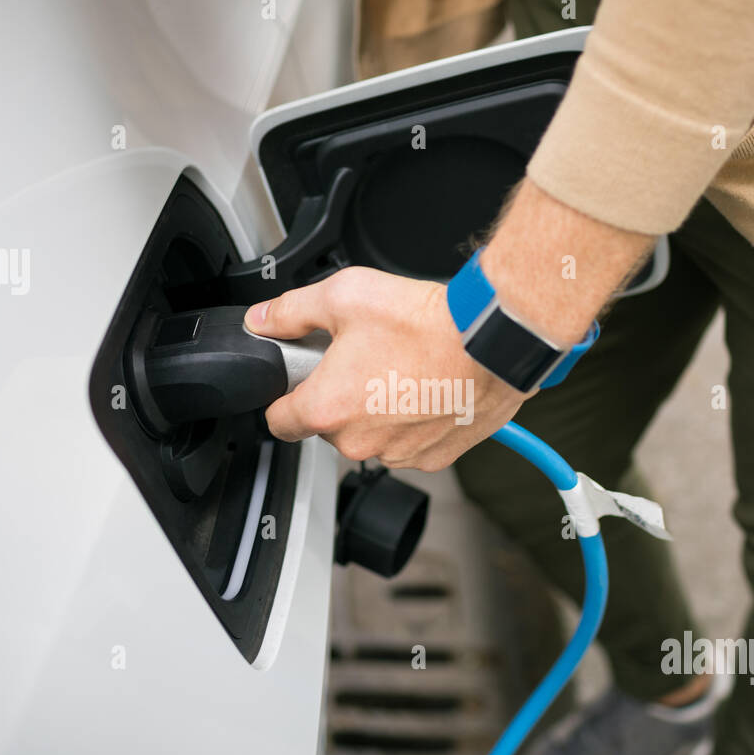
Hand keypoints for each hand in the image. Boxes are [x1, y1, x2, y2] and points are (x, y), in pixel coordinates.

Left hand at [244, 266, 527, 470]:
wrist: (490, 342)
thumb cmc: (425, 323)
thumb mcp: (343, 296)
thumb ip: (291, 312)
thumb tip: (263, 320)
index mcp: (327, 408)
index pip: (278, 422)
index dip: (283, 398)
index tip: (297, 383)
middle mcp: (358, 442)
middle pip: (328, 426)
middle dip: (339, 396)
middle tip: (362, 359)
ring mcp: (397, 454)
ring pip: (370, 436)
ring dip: (377, 411)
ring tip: (400, 371)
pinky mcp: (433, 458)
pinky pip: (408, 443)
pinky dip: (412, 422)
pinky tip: (425, 388)